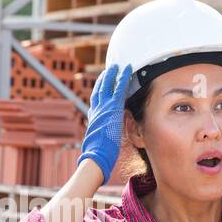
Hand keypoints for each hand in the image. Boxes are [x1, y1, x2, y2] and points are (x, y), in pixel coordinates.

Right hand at [77, 63, 132, 180]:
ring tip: (117, 66)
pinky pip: (119, 88)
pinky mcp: (113, 107)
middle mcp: (97, 109)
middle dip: (104, 79)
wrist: (96, 155)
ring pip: (107, 85)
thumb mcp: (99, 142)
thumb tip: (104, 143)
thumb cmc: (98, 154)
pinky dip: (122, 77)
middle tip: (109, 70)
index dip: (99, 91)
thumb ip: (102, 137)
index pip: (96, 100)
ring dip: (113, 74)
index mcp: (93, 117)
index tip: (102, 85)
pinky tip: (128, 69)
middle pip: (99, 89)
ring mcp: (104, 107)